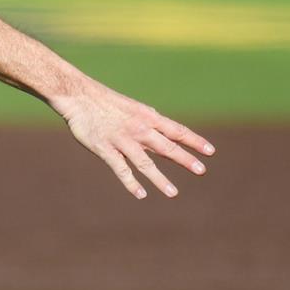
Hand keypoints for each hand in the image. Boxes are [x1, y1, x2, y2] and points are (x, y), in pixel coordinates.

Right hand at [52, 84, 214, 199]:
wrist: (78, 96)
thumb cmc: (106, 103)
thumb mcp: (133, 110)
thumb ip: (148, 126)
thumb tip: (167, 139)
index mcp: (147, 117)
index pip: (176, 130)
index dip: (194, 140)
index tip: (210, 151)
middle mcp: (138, 128)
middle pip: (166, 147)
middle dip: (185, 159)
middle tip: (202, 171)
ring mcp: (122, 139)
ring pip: (145, 162)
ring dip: (160, 178)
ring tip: (173, 193)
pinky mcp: (105, 149)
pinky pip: (121, 169)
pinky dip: (130, 182)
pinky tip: (140, 194)